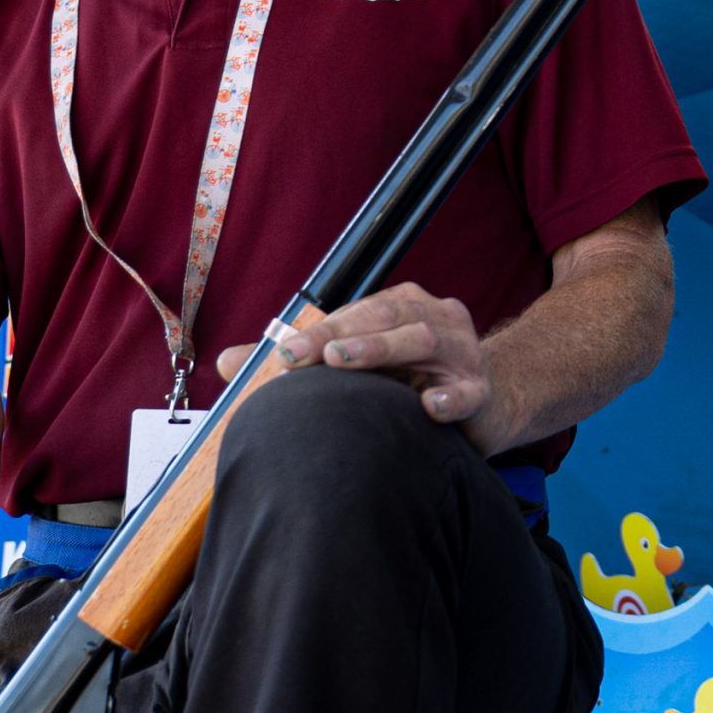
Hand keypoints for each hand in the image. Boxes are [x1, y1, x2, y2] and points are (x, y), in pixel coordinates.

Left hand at [217, 282, 512, 452]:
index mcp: (399, 306)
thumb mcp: (358, 362)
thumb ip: (298, 361)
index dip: (317, 331)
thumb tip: (225, 363)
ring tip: (346, 361)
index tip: (282, 355)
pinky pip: (467, 391)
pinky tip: (429, 407)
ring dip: (385, 348)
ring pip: (425, 339)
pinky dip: (449, 397)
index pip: (354, 312)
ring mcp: (461, 352)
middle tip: (309, 355)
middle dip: (345, 334)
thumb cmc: (414, 377)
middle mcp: (432, 318)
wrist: (487, 400)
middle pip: (388, 316)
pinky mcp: (481, 391)